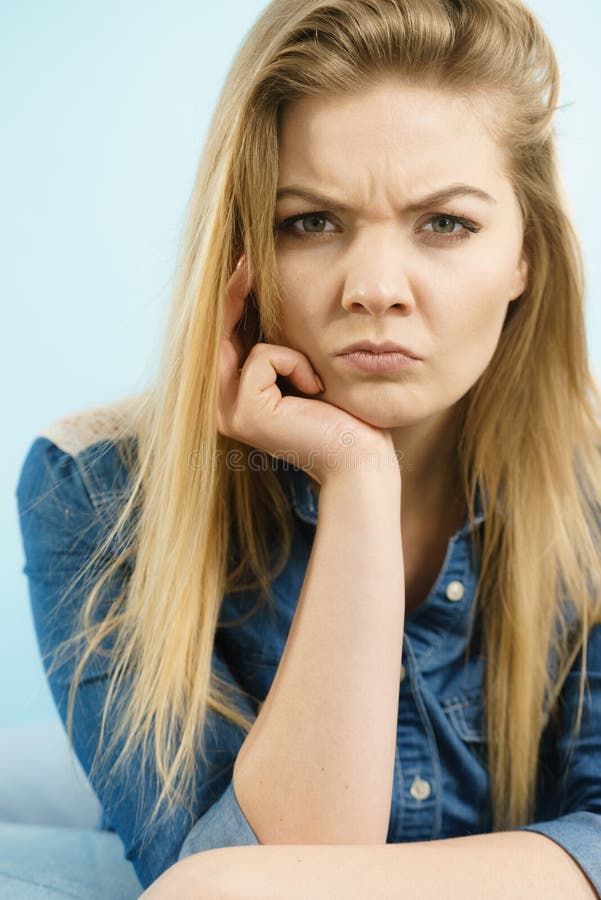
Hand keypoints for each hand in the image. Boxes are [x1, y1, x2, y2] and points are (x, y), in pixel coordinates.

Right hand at [218, 256, 396, 485]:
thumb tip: (261, 293)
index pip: (221, 339)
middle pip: (217, 334)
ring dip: (282, 345)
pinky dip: (295, 362)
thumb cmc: (340, 416)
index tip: (244, 261)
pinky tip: (314, 389)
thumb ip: (277, 344)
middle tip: (248, 257)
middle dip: (233, 293)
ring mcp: (229, 412)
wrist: (360, 459)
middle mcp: (221, 407)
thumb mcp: (302, 369)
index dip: (230, 299)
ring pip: (236, 341)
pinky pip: (265, 356)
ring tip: (312, 379)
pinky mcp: (247, 412)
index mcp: (232, 399)